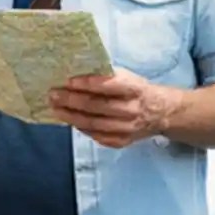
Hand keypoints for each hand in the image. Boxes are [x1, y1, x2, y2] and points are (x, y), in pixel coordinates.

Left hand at [48, 69, 180, 148]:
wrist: (160, 112)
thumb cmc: (138, 90)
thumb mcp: (129, 77)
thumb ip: (107, 76)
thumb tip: (77, 73)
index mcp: (135, 89)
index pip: (108, 85)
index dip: (87, 83)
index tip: (68, 81)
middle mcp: (131, 110)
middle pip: (97, 106)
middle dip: (71, 100)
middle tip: (53, 95)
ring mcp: (127, 129)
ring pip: (94, 124)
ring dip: (71, 116)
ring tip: (56, 109)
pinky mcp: (122, 141)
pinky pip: (97, 136)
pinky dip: (82, 128)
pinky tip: (70, 121)